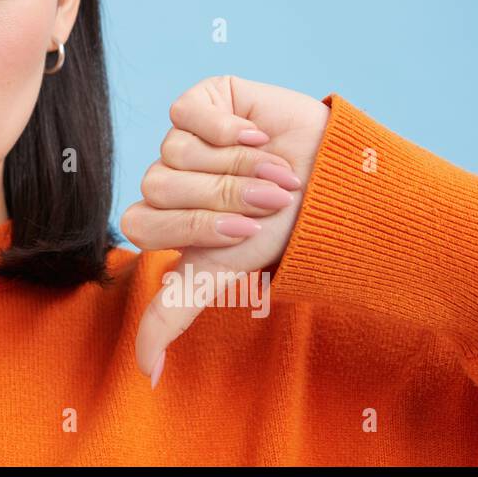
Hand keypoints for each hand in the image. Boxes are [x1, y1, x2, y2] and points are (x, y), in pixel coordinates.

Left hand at [120, 75, 329, 385]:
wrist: (338, 186)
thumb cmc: (282, 232)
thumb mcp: (225, 275)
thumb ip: (175, 312)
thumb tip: (145, 375)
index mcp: (163, 219)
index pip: (139, 223)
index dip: (193, 227)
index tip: (244, 233)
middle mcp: (166, 178)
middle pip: (158, 185)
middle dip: (222, 197)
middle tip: (269, 200)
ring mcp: (181, 138)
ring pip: (173, 150)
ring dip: (236, 166)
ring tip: (277, 171)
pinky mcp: (201, 101)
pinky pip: (186, 112)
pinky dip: (227, 128)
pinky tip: (259, 136)